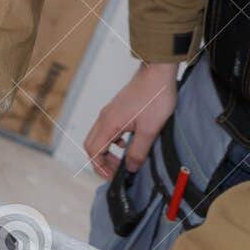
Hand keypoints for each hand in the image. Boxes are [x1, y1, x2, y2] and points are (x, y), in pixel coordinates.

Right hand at [83, 61, 178, 179]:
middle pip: (92, 145)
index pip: (93, 151)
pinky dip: (113, 142)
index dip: (100, 168)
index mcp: (109, 123)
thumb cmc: (154, 97)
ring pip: (99, 137)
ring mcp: (110, 112)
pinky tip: (128, 143)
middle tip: (117, 172)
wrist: (157, 72)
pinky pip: (108, 129)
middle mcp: (105, 117)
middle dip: (101, 162)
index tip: (113, 178)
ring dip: (107, 152)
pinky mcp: (117, 109)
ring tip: (123, 161)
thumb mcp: (149, 130)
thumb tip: (130, 168)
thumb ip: (138, 152)